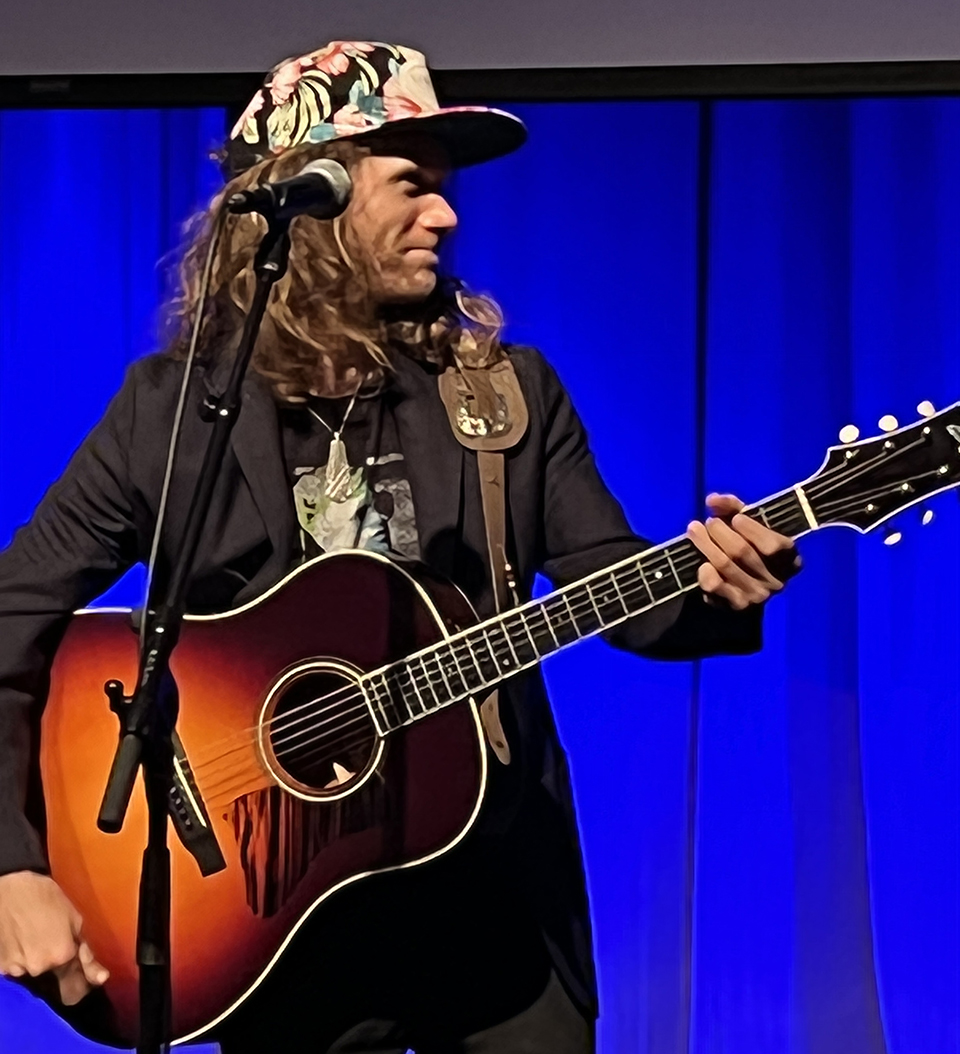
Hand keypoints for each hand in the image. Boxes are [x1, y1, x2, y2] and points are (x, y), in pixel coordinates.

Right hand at [0, 871, 108, 1004]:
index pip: (76, 976)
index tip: (91, 976)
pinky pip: (16, 968)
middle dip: (56, 960)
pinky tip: (20, 940)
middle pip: (53, 972)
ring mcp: (17, 969)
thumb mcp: (74, 917)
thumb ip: (84, 947)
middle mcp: (39, 967)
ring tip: (33, 935)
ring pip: (33, 970)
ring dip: (36, 959)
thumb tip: (97, 973)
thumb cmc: (44, 898)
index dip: (83, 976)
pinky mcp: (0, 967)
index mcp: (61, 955)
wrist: (8, 891)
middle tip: (50, 937)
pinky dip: (20, 958)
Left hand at [687, 493, 800, 609]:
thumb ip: (734, 508)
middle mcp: (776, 581)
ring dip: (705, 544)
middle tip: (709, 522)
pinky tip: (701, 562)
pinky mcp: (736, 605)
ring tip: (694, 529)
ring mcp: (756, 595)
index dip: (753, 530)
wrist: (747, 586)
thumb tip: (712, 500)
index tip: (736, 518)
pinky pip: (715, 586)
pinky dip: (705, 572)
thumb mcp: (750, 524)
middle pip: (743, 552)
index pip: (775, 546)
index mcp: (790, 560)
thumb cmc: (752, 545)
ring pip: (725, 565)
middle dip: (721, 532)